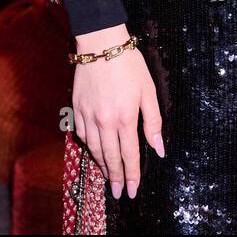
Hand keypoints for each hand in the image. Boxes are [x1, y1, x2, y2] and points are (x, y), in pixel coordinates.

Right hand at [71, 24, 163, 200]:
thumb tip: (158, 148)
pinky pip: (82, 135)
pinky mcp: (77, 108)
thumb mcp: (148, 91)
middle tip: (120, 192)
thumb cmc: (129, 65)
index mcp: (125, 118)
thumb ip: (153, 121)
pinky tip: (94, 151)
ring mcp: (88, 115)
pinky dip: (89, 147)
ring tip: (108, 176)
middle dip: (116, 177)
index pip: (129, 155)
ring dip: (102, 165)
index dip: (132, 174)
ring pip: (94, 149)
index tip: (133, 189)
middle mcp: (104, 121)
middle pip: (110, 157)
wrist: (100, 43)